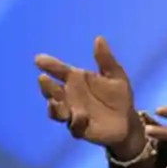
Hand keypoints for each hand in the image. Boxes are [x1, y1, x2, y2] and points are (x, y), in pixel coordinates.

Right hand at [35, 36, 144, 156]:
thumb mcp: (115, 75)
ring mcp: (73, 113)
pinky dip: (76, 122)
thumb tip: (99, 38)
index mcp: (77, 80)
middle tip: (43, 79)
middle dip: (46, 86)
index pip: (60, 71)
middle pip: (52, 91)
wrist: (128, 121)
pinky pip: (74, 126)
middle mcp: (71, 96)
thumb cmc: (119, 96)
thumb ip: (106, 60)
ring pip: (56, 110)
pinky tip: (82, 117)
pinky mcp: (80, 128)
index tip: (38, 59)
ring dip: (54, 106)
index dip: (49, 65)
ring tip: (54, 101)